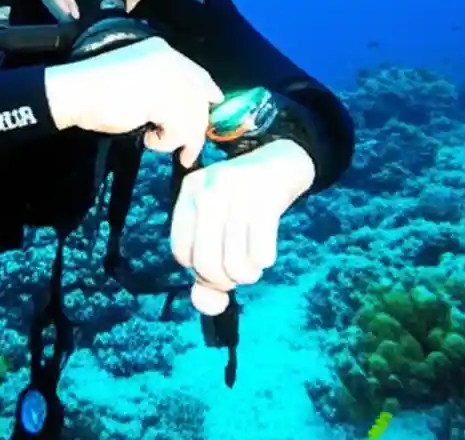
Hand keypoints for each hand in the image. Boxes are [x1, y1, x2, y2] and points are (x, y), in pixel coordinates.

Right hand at [44, 37, 222, 167]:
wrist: (76, 91)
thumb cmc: (96, 89)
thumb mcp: (135, 78)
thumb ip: (161, 86)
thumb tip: (184, 110)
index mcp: (162, 51)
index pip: (196, 72)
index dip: (207, 89)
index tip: (215, 103)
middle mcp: (171, 61)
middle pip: (198, 99)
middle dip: (196, 127)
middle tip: (188, 151)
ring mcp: (169, 79)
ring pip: (192, 117)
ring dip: (177, 137)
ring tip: (157, 142)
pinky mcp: (164, 99)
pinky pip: (179, 129)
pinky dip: (166, 141)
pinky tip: (149, 138)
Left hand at [169, 139, 315, 314]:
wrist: (282, 161)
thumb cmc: (246, 203)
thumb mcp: (220, 226)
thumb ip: (207, 270)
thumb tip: (208, 304)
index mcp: (189, 192)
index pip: (182, 253)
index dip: (200, 271)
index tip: (217, 265)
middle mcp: (208, 189)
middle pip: (206, 262)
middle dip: (224, 280)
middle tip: (239, 273)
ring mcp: (236, 191)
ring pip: (234, 262)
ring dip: (248, 274)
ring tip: (253, 262)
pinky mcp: (265, 196)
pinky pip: (260, 252)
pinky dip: (264, 260)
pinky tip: (266, 251)